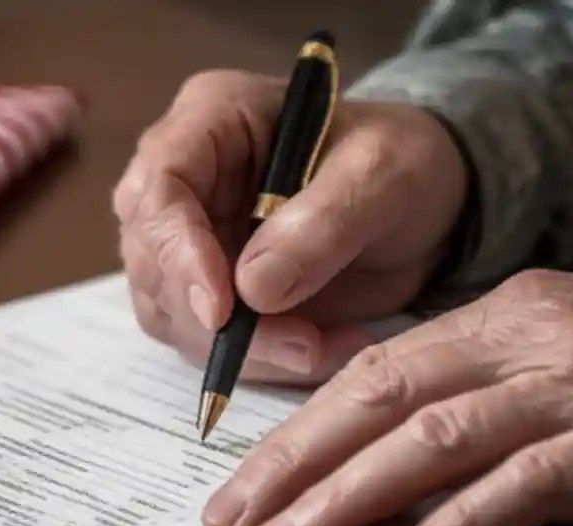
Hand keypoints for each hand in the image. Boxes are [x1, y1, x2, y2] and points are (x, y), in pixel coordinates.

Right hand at [114, 70, 468, 382]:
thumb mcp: (384, 176)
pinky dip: (257, 361)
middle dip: (216, 319)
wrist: (419, 206)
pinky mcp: (201, 290)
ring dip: (242, 350)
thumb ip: (322, 224)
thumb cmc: (400, 164)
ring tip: (322, 347)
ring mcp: (185, 238)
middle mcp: (182, 177)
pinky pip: (203, 342)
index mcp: (212, 117)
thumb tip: (251, 290)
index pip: (158, 185)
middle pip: (153, 258)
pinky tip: (317, 348)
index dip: (178, 250)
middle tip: (299, 345)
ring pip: (172, 312)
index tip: (221, 311)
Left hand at [203, 269, 572, 525]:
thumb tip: (385, 441)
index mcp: (503, 314)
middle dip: (293, 463)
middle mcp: (530, 339)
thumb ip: (478, 382)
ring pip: (435, 439)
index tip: (242, 478)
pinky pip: (529, 485)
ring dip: (348, 497)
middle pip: (380, 398)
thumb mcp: (564, 347)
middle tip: (232, 519)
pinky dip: (459, 525)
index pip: (372, 371)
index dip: (298, 428)